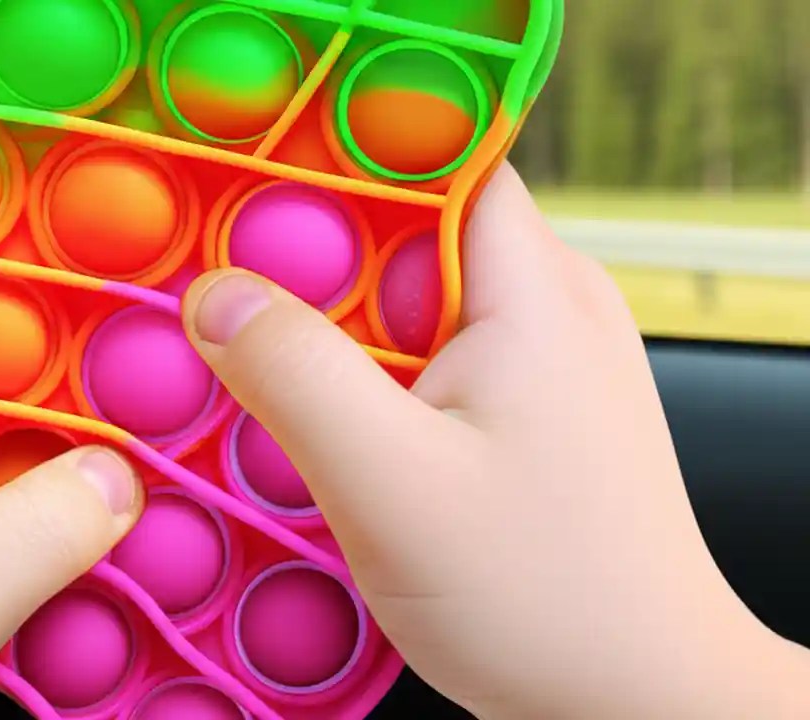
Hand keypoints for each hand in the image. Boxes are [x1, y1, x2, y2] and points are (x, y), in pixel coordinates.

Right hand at [181, 167, 809, 718]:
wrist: (636, 702)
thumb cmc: (545, 602)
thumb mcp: (392, 484)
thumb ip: (296, 374)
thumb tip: (215, 297)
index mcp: (535, 293)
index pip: (440, 160)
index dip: (343, 163)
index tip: (252, 197)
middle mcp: (551, 308)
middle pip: (412, 232)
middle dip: (318, 259)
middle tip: (235, 299)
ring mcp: (542, 364)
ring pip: (413, 302)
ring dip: (337, 327)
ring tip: (266, 367)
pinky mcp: (525, 415)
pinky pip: (430, 360)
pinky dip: (369, 376)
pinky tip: (325, 425)